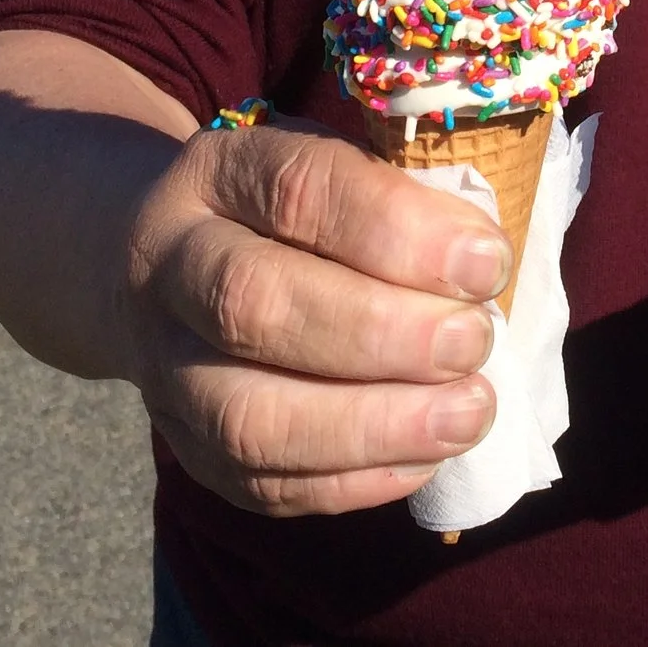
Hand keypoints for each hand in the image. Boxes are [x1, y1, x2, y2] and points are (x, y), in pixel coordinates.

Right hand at [119, 118, 515, 516]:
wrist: (168, 263)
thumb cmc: (292, 210)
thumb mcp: (336, 163)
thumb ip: (402, 197)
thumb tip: (485, 258)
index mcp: (216, 173)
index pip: (299, 189)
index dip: (398, 229)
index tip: (485, 261)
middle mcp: (168, 267)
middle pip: (254, 306)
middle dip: (384, 333)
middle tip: (473, 341)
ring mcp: (162, 369)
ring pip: (246, 417)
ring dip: (374, 425)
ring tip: (467, 413)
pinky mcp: (187, 449)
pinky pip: (260, 485)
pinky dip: (354, 479)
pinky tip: (426, 456)